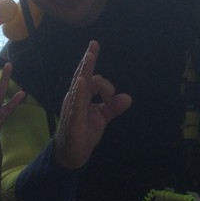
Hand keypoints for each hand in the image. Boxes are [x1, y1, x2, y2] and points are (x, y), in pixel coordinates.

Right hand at [53, 41, 131, 168]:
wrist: (72, 155)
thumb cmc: (84, 133)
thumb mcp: (102, 118)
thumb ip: (113, 107)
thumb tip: (128, 98)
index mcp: (82, 96)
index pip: (89, 77)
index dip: (92, 63)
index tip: (94, 45)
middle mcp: (75, 98)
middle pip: (81, 76)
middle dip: (87, 61)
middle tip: (92, 47)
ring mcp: (72, 108)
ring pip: (79, 87)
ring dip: (84, 71)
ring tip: (89, 57)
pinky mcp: (73, 120)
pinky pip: (76, 104)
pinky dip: (79, 92)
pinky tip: (82, 82)